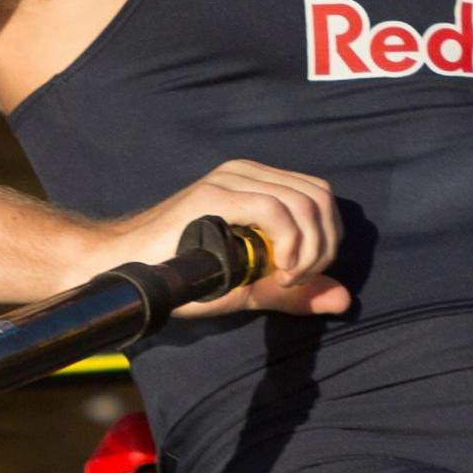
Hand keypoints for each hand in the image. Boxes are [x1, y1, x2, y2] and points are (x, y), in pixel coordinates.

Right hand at [109, 161, 347, 316]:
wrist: (127, 269)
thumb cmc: (183, 277)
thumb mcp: (250, 287)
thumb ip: (296, 290)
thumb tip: (345, 299)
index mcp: (259, 184)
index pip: (320, 197)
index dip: (327, 239)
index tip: (303, 277)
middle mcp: (248, 173)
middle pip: (320, 197)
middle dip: (323, 246)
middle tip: (296, 280)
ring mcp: (231, 179)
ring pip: (305, 202)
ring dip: (308, 248)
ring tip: (283, 279)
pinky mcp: (215, 193)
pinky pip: (275, 210)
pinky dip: (289, 244)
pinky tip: (275, 271)